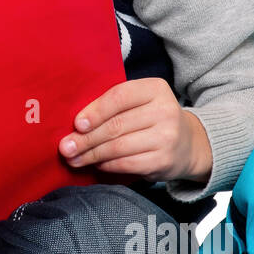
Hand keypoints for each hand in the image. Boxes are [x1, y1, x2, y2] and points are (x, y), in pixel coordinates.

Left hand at [57, 78, 212, 184]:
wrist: (188, 144)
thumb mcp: (139, 102)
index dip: (95, 111)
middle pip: (116, 125)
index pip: (119, 96)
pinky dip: (107, 165)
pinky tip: (96, 164)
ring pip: (118, 147)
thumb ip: (112, 106)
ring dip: (91, 155)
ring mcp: (167, 137)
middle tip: (66, 147)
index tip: (77, 124)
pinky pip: (126, 164)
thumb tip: (75, 125)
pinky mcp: (164, 161)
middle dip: (86, 138)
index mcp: (155, 88)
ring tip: (74, 158)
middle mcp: (165, 111)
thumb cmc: (152, 119)